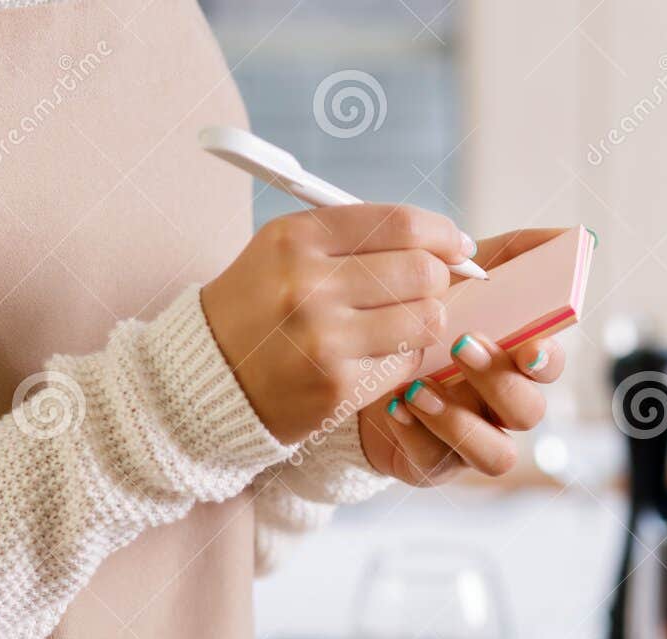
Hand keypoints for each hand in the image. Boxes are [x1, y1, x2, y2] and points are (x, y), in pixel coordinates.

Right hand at [201, 204, 475, 443]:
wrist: (209, 377)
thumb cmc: (261, 306)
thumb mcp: (287, 250)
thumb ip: (359, 237)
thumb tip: (445, 241)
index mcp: (296, 238)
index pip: (400, 223)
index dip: (443, 233)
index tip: (457, 245)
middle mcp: (308, 285)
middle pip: (422, 272)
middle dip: (438, 278)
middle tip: (428, 286)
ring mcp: (324, 340)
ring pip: (426, 320)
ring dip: (425, 319)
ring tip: (400, 320)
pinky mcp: (338, 387)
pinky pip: (406, 362)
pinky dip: (403, 356)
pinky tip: (376, 354)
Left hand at [359, 229, 570, 484]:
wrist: (365, 362)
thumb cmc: (428, 320)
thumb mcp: (464, 279)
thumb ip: (513, 256)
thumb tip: (566, 235)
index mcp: (515, 362)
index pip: (549, 365)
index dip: (546, 359)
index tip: (527, 344)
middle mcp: (502, 405)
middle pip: (529, 410)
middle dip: (499, 382)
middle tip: (460, 346)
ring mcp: (472, 439)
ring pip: (497, 453)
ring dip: (461, 420)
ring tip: (419, 387)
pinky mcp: (435, 463)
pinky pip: (440, 463)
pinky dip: (419, 434)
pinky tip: (396, 406)